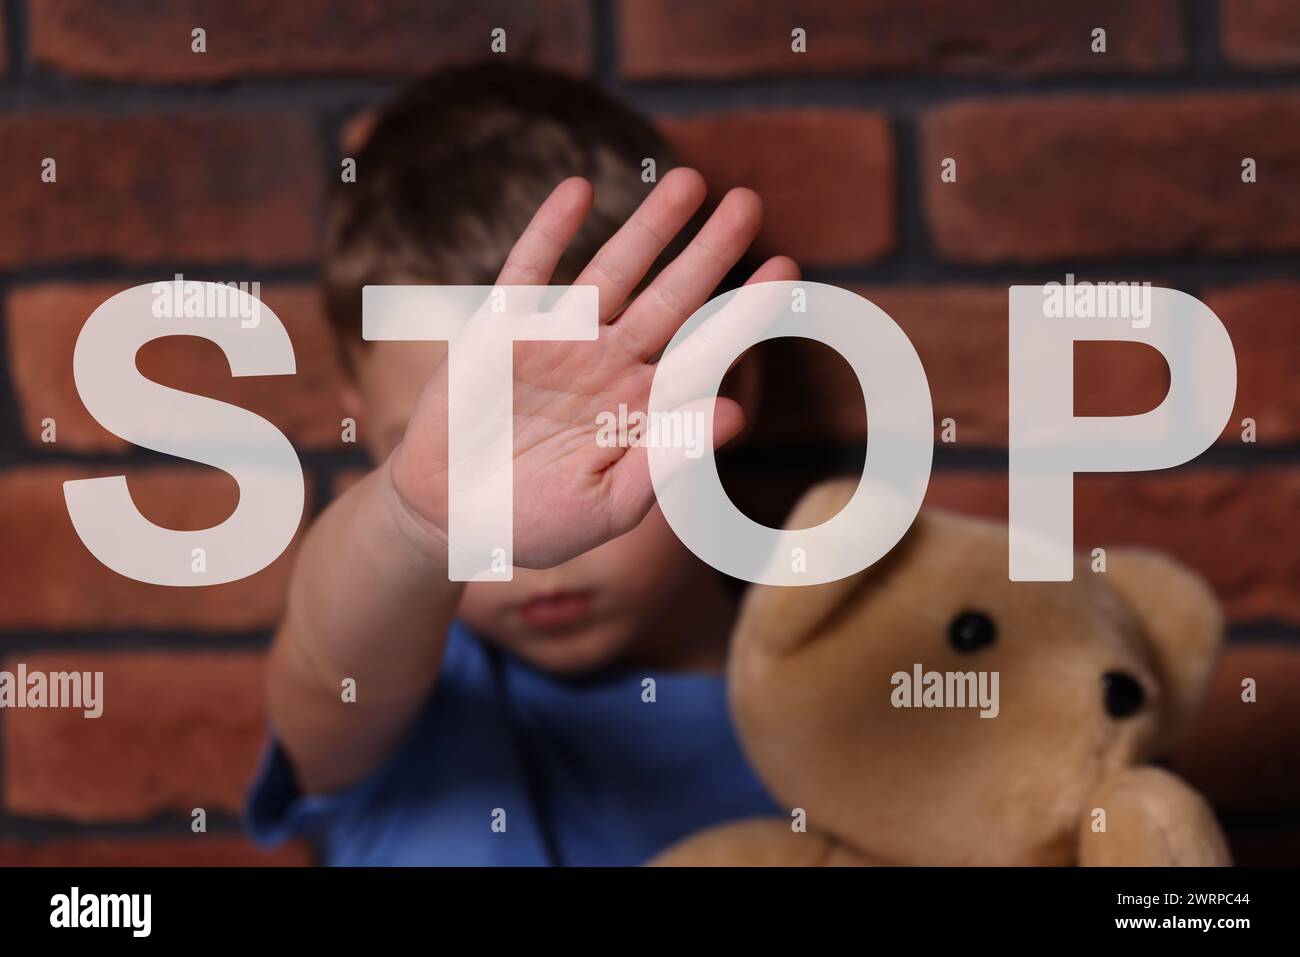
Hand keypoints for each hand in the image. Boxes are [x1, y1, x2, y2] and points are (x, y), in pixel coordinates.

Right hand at [389, 168, 798, 568]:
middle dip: (709, 251)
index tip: (786, 271)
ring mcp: (557, 342)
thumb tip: (734, 411)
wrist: (449, 521)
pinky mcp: (501, 330)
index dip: (744, 312)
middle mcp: (608, 365)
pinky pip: (529, 270)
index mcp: (641, 408)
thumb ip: (665, 461)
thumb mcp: (606, 508)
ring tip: (687, 181)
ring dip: (647, 227)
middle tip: (749, 202)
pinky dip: (550, 232)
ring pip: (612, 272)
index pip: (705, 351)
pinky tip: (578, 189)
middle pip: (671, 298)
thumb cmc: (533, 523)